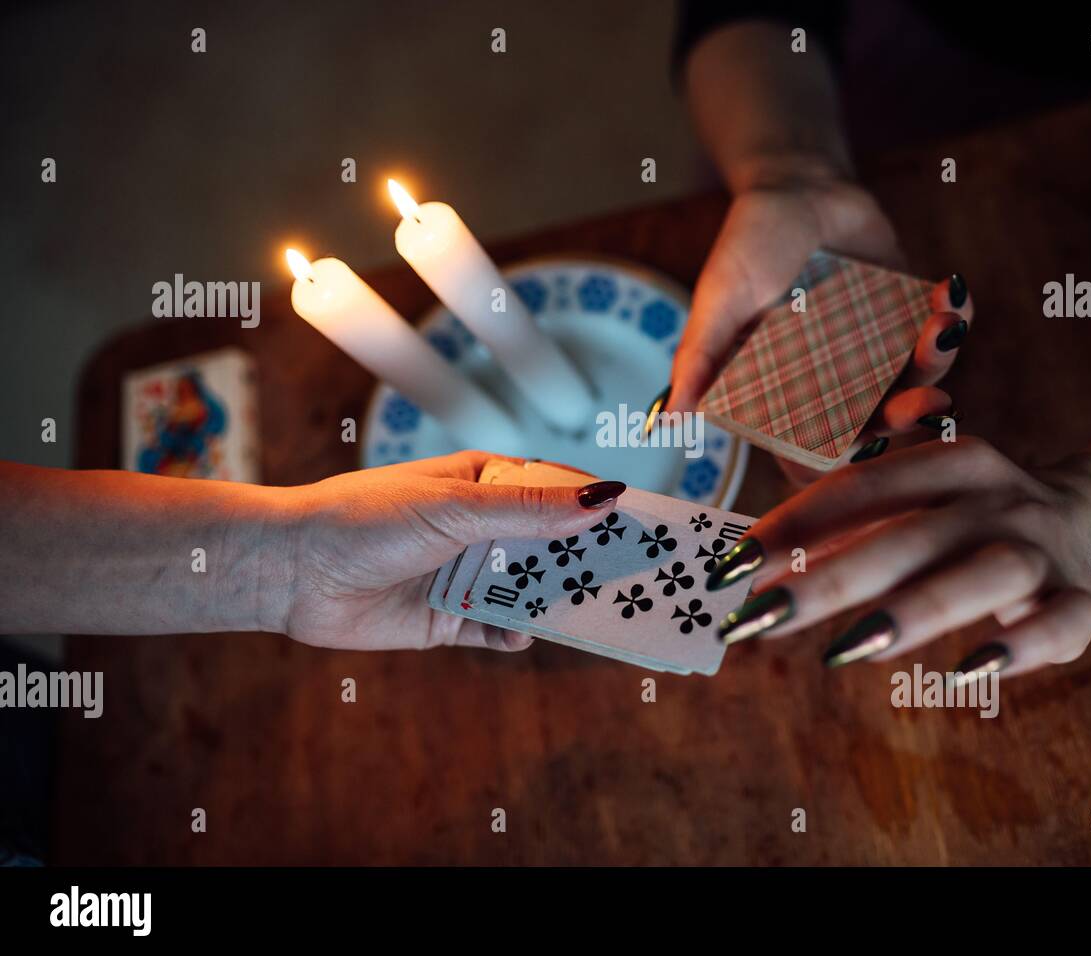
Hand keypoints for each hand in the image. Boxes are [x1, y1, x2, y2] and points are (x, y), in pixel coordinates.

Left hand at [269, 451, 622, 651]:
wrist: (292, 572)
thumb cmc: (368, 518)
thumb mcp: (457, 507)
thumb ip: (530, 511)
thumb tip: (603, 500)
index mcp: (485, 483)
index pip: (558, 493)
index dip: (599, 508)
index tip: (644, 524)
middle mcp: (481, 527)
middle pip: (551, 546)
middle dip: (586, 562)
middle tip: (633, 579)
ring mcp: (466, 573)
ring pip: (530, 590)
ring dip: (556, 600)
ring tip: (593, 613)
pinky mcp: (449, 619)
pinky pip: (497, 628)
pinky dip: (515, 632)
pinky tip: (521, 633)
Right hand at [656, 177, 973, 474]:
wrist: (795, 184)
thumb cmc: (746, 244)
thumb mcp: (719, 301)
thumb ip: (699, 359)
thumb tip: (668, 420)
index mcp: (788, 396)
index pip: (815, 451)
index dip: (842, 460)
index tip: (863, 443)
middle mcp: (836, 385)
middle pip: (877, 425)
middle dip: (907, 418)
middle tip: (928, 403)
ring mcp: (877, 353)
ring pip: (917, 383)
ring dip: (939, 365)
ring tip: (944, 328)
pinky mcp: (909, 317)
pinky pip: (942, 334)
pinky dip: (956, 320)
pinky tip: (951, 294)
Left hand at [705, 437, 1090, 680]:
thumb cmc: (976, 519)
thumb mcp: (919, 507)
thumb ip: (846, 532)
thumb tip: (751, 571)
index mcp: (947, 464)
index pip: (856, 489)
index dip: (788, 526)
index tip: (724, 569)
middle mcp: (993, 498)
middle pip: (905, 534)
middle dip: (825, 578)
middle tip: (755, 620)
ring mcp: (1040, 547)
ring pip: (982, 573)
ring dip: (913, 609)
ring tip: (843, 650)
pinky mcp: (1081, 598)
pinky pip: (1057, 625)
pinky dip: (1017, 649)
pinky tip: (966, 675)